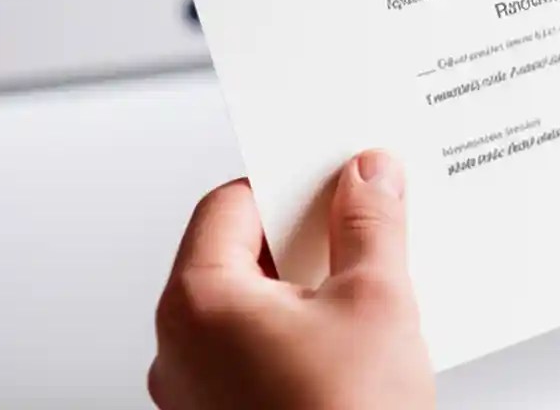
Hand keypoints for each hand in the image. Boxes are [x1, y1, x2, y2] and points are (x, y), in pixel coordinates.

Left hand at [148, 151, 433, 409]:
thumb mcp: (376, 300)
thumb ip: (371, 223)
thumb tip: (369, 178)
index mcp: (198, 303)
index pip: (233, 202)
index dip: (291, 179)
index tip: (338, 172)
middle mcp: (183, 348)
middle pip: (244, 253)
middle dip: (311, 232)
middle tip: (365, 218)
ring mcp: (203, 391)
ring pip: (257, 304)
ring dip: (313, 283)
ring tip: (372, 279)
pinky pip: (263, 349)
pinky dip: (307, 329)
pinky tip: (358, 332)